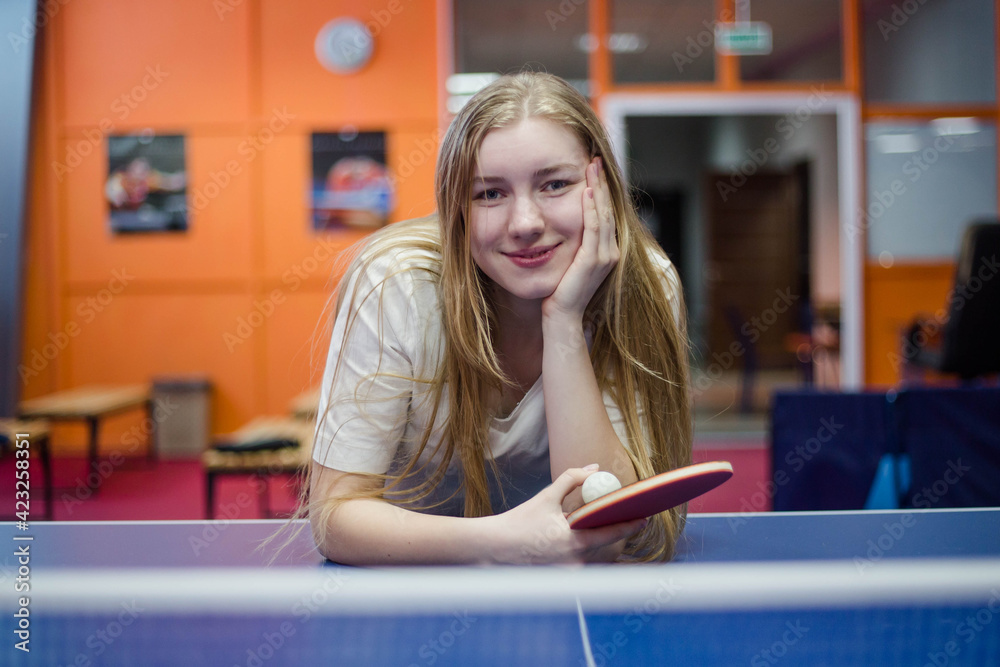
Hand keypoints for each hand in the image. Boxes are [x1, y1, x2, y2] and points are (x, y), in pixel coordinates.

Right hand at [489, 465, 644, 563]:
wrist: (491, 549)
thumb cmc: (518, 523)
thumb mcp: (546, 498)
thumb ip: (572, 480)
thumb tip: (594, 468)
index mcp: (574, 542)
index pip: (611, 533)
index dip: (630, 525)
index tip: (645, 518)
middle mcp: (574, 563)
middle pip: (604, 549)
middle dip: (614, 535)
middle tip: (623, 520)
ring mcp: (567, 575)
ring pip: (591, 558)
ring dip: (595, 545)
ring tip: (590, 530)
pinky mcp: (558, 581)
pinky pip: (577, 565)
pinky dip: (579, 553)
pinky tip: (568, 543)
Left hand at [542, 157, 619, 322]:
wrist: (562, 317)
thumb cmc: (560, 292)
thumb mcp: (568, 261)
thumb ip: (572, 244)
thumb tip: (560, 225)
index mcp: (606, 251)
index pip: (604, 214)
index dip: (601, 191)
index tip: (593, 170)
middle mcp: (611, 252)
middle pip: (607, 209)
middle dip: (601, 183)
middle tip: (594, 159)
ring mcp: (605, 256)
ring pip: (603, 214)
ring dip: (598, 188)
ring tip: (592, 167)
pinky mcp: (593, 260)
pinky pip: (593, 228)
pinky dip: (591, 208)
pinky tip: (586, 191)